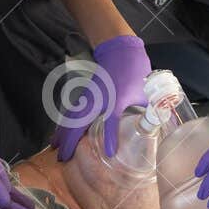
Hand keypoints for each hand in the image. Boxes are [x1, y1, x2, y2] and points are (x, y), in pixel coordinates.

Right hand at [51, 35, 150, 160]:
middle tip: (62, 158)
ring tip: (54, 147)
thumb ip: (147, 110)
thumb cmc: (134, 72)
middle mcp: (98, 99)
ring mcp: (88, 96)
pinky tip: (60, 130)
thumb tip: (155, 125)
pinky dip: (63, 122)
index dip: (111, 137)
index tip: (108, 153)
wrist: (120, 50)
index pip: (112, 121)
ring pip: (71, 116)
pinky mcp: (85, 94)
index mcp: (116, 99)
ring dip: (61, 132)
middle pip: (79, 121)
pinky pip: (71, 111)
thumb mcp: (144, 92)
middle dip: (69, 140)